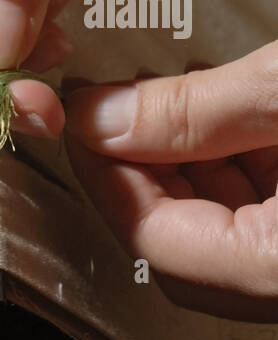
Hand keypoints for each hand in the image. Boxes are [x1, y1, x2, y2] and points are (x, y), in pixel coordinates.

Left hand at [65, 49, 277, 319]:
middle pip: (186, 244)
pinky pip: (264, 219)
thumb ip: (190, 112)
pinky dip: (234, 167)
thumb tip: (99, 119)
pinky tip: (223, 112)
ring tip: (164, 95)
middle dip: (141, 167)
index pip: (155, 241)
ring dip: (185, 162)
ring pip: (224, 231)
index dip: (105, 173)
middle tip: (112, 105)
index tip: (80, 117)